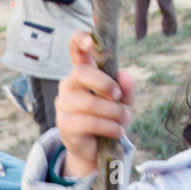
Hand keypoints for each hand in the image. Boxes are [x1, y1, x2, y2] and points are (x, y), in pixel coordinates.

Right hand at [55, 32, 134, 178]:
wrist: (96, 149)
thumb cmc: (109, 118)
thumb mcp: (123, 101)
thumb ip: (126, 88)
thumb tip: (125, 78)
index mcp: (83, 72)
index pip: (76, 48)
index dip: (80, 40)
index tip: (90, 41)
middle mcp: (69, 84)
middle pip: (82, 73)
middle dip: (105, 84)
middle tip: (119, 97)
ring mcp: (64, 104)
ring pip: (91, 103)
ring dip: (115, 113)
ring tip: (123, 119)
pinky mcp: (65, 124)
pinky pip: (91, 122)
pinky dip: (111, 127)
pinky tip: (117, 131)